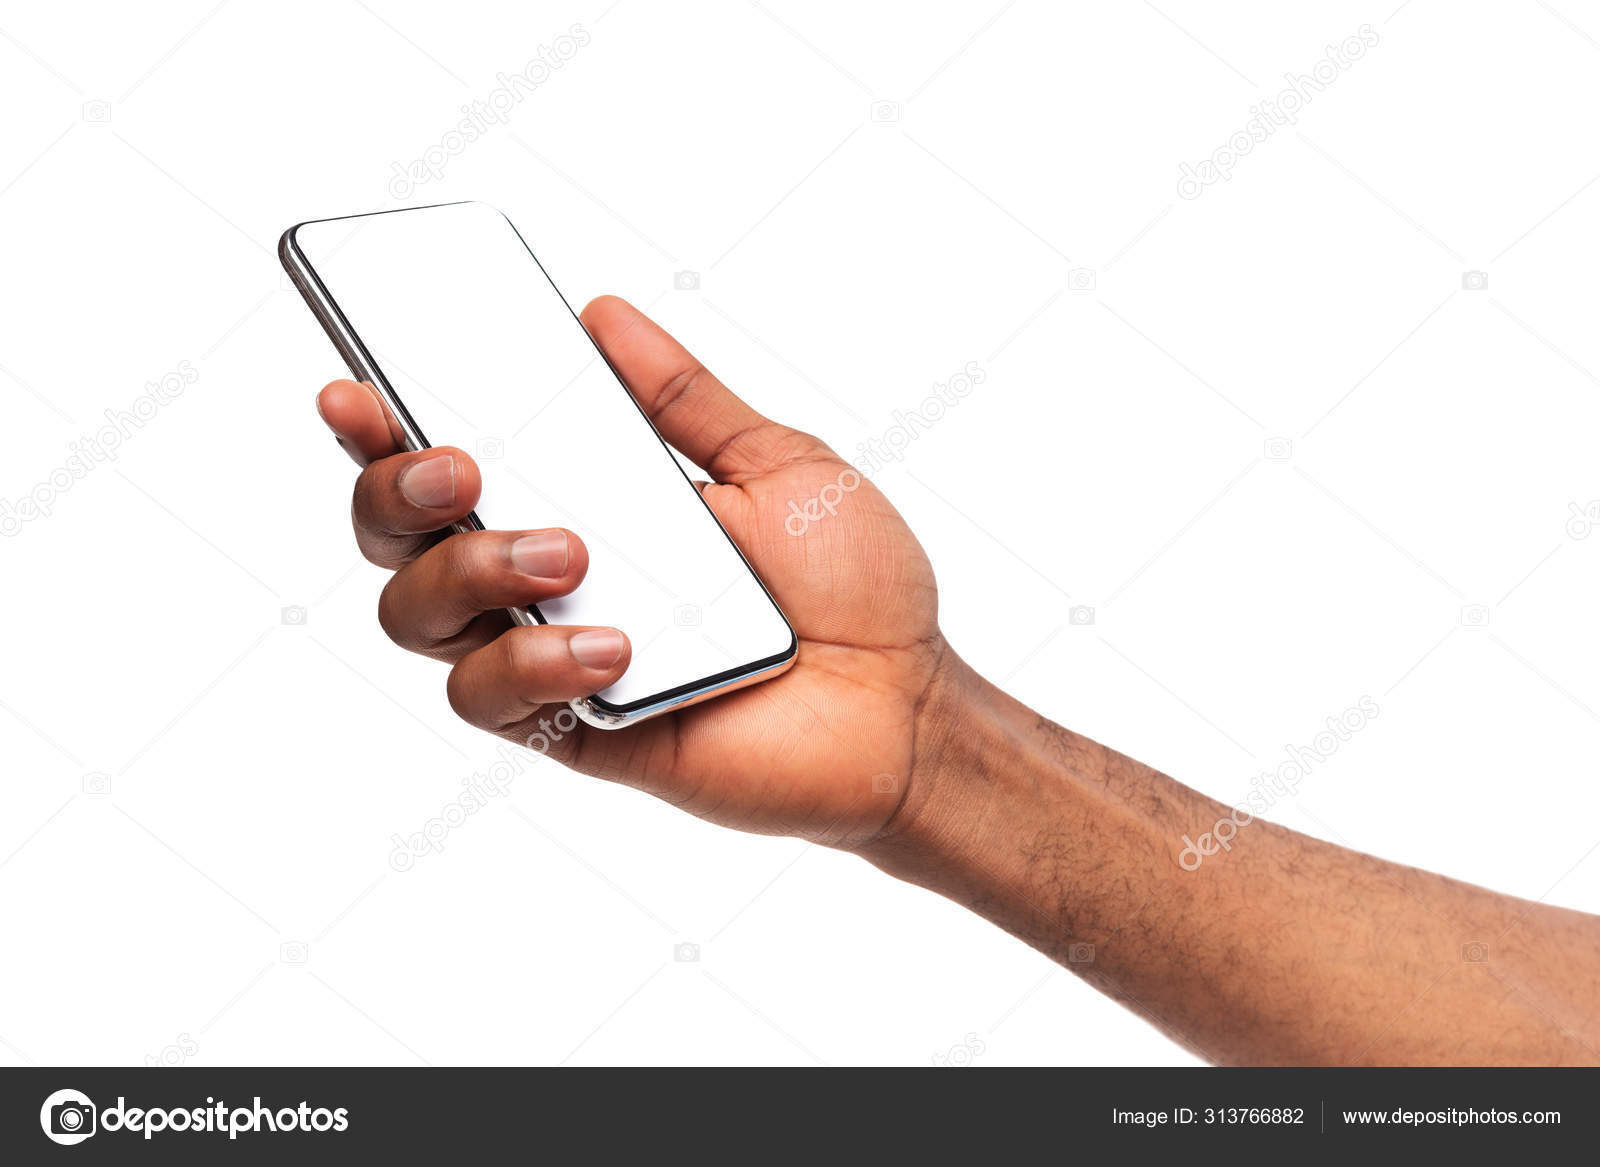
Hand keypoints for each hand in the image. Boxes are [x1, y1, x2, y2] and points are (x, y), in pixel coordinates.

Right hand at [316, 296, 955, 847]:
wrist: (907, 702)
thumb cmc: (852, 588)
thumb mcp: (772, 464)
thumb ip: (682, 398)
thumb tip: (599, 312)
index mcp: (582, 506)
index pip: (449, 464)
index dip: (381, 425)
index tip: (354, 384)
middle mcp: (547, 580)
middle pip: (401, 538)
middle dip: (397, 489)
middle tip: (461, 465)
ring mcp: (552, 655)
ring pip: (419, 616)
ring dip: (470, 570)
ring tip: (568, 552)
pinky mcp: (575, 729)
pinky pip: (490, 701)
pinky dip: (531, 660)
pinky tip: (613, 644)